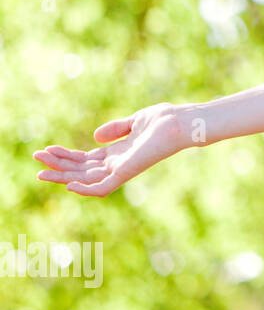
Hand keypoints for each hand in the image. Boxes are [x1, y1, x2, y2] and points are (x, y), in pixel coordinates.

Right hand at [32, 102, 188, 197]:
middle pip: (81, 169)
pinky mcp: (127, 173)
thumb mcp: (134, 122)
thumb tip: (95, 136)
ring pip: (86, 179)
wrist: (180, 123)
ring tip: (41, 171)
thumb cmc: (163, 120)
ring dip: (64, 175)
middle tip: (36, 159)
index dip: (66, 156)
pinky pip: (103, 188)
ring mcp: (122, 169)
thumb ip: (115, 129)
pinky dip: (86, 189)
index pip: (86, 159)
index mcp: (118, 153)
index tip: (47, 150)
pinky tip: (69, 185)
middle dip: (58, 165)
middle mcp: (118, 164)